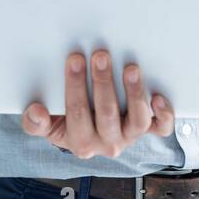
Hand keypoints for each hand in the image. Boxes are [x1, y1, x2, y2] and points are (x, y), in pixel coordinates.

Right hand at [21, 49, 174, 160]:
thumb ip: (34, 122)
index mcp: (80, 142)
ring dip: (134, 93)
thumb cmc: (64, 121)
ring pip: (137, 121)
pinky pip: (161, 128)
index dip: (76, 86)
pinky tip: (157, 95)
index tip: (75, 59)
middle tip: (100, 55)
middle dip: (103, 82)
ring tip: (130, 68)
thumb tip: (36, 112)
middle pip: (107, 114)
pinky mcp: (147, 129)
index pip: (77, 114)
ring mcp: (129, 136)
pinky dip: (164, 114)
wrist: (84, 134)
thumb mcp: (45, 126)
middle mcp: (107, 143)